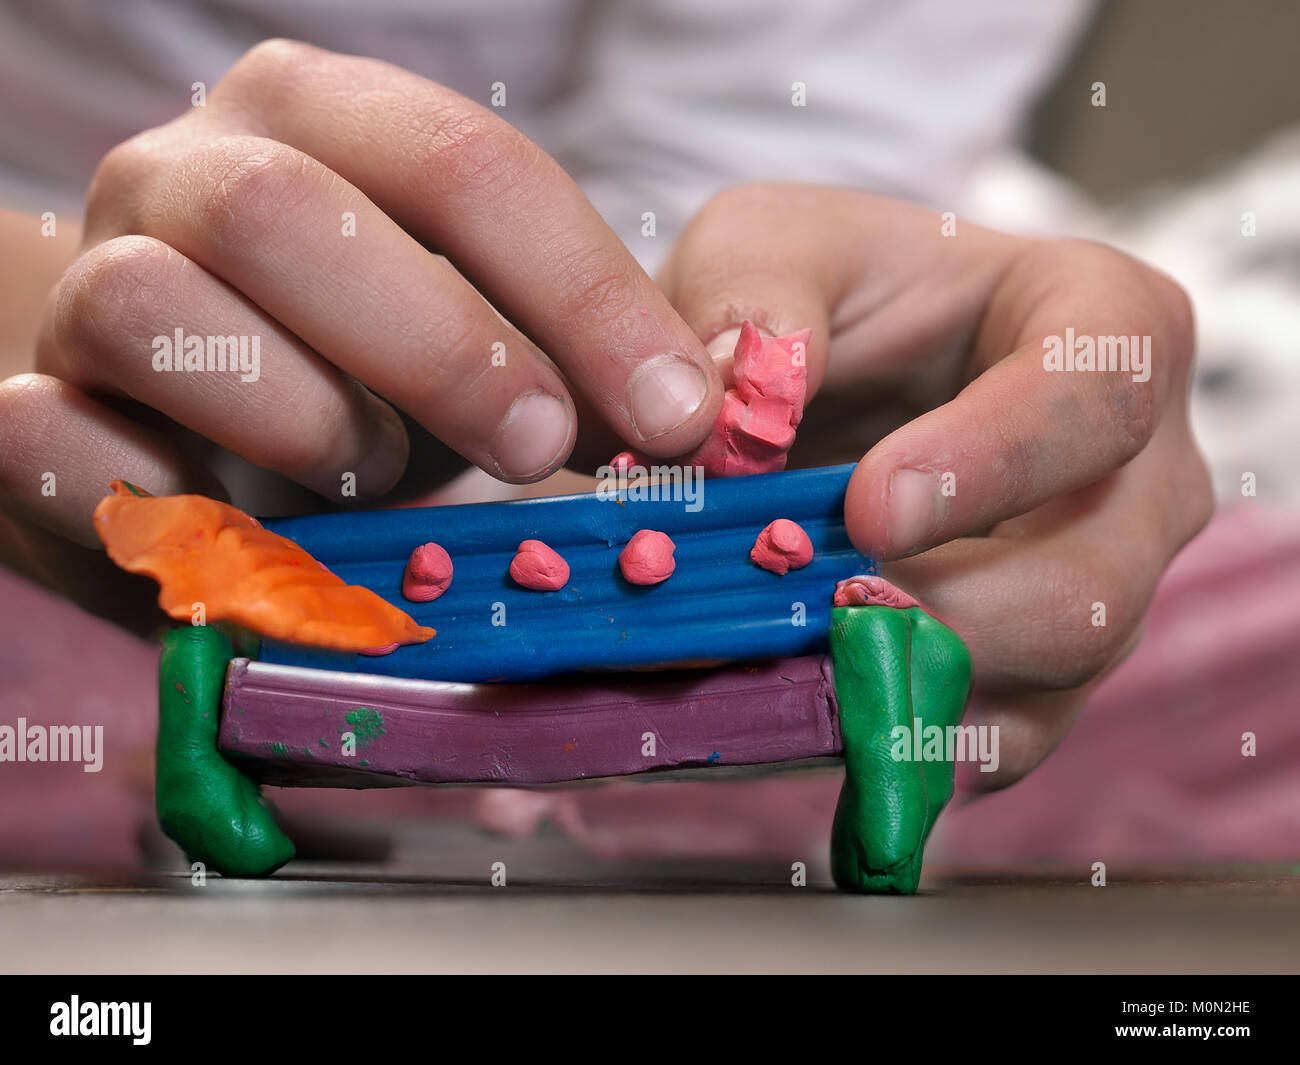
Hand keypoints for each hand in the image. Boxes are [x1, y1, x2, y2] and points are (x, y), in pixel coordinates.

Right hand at [0, 39, 722, 617]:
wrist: (183, 418)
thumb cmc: (359, 371)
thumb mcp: (479, 340)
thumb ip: (567, 356)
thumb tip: (685, 413)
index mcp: (322, 123)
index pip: (464, 167)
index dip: (584, 293)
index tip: (675, 412)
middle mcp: (191, 174)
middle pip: (295, 211)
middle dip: (442, 343)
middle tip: (538, 449)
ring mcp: (96, 283)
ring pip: (161, 306)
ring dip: (302, 414)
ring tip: (375, 477)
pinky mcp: (32, 407)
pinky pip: (47, 436)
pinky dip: (157, 498)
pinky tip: (239, 537)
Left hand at [658, 184, 1213, 788]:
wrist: (832, 377)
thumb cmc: (824, 294)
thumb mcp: (769, 248)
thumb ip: (750, 297)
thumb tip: (728, 405)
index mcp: (1105, 325)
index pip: (1097, 396)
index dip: (988, 464)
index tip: (865, 511)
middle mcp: (1137, 468)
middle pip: (1092, 580)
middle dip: (943, 613)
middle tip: (817, 611)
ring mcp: (1103, 580)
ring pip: (1049, 679)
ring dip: (913, 683)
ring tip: (798, 658)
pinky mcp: (1045, 667)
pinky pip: (1001, 738)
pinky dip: (905, 735)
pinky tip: (820, 706)